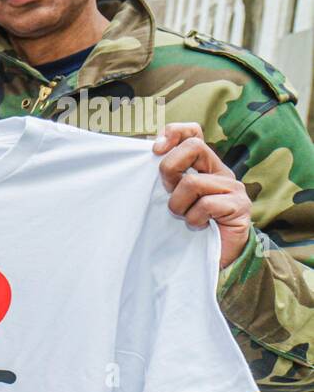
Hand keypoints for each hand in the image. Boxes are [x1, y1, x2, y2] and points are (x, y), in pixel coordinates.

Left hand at [153, 123, 251, 267]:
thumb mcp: (169, 196)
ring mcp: (233, 187)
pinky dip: (194, 218)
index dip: (173, 132)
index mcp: (203, 165)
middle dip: (169, 169)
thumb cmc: (185, 227)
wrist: (208, 259)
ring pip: (194, 182)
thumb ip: (164, 176)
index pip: (193, 132)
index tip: (155, 150)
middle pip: (194, 146)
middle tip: (167, 192)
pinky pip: (206, 204)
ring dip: (179, 205)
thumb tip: (150, 153)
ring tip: (185, 218)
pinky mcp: (239, 206)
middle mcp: (220, 171)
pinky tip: (199, 226)